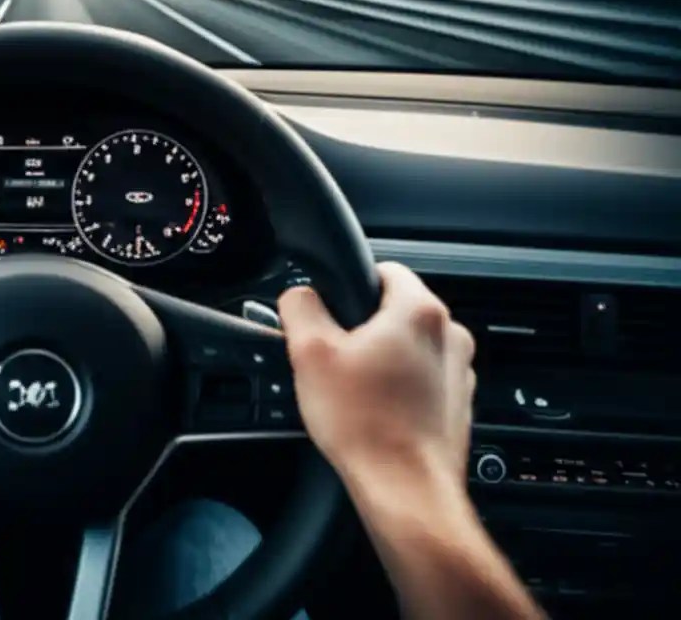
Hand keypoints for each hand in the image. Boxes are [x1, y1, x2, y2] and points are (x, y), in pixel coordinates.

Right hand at [279, 262, 475, 491]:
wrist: (405, 488)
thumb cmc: (365, 425)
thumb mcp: (309, 353)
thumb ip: (299, 307)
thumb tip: (299, 294)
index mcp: (420, 310)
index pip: (384, 269)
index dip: (349, 287)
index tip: (332, 315)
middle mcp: (450, 335)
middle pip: (395, 311)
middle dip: (363, 330)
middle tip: (334, 361)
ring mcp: (459, 371)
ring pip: (409, 348)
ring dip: (382, 361)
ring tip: (354, 393)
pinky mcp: (457, 404)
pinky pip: (421, 382)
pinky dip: (399, 390)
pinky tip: (375, 413)